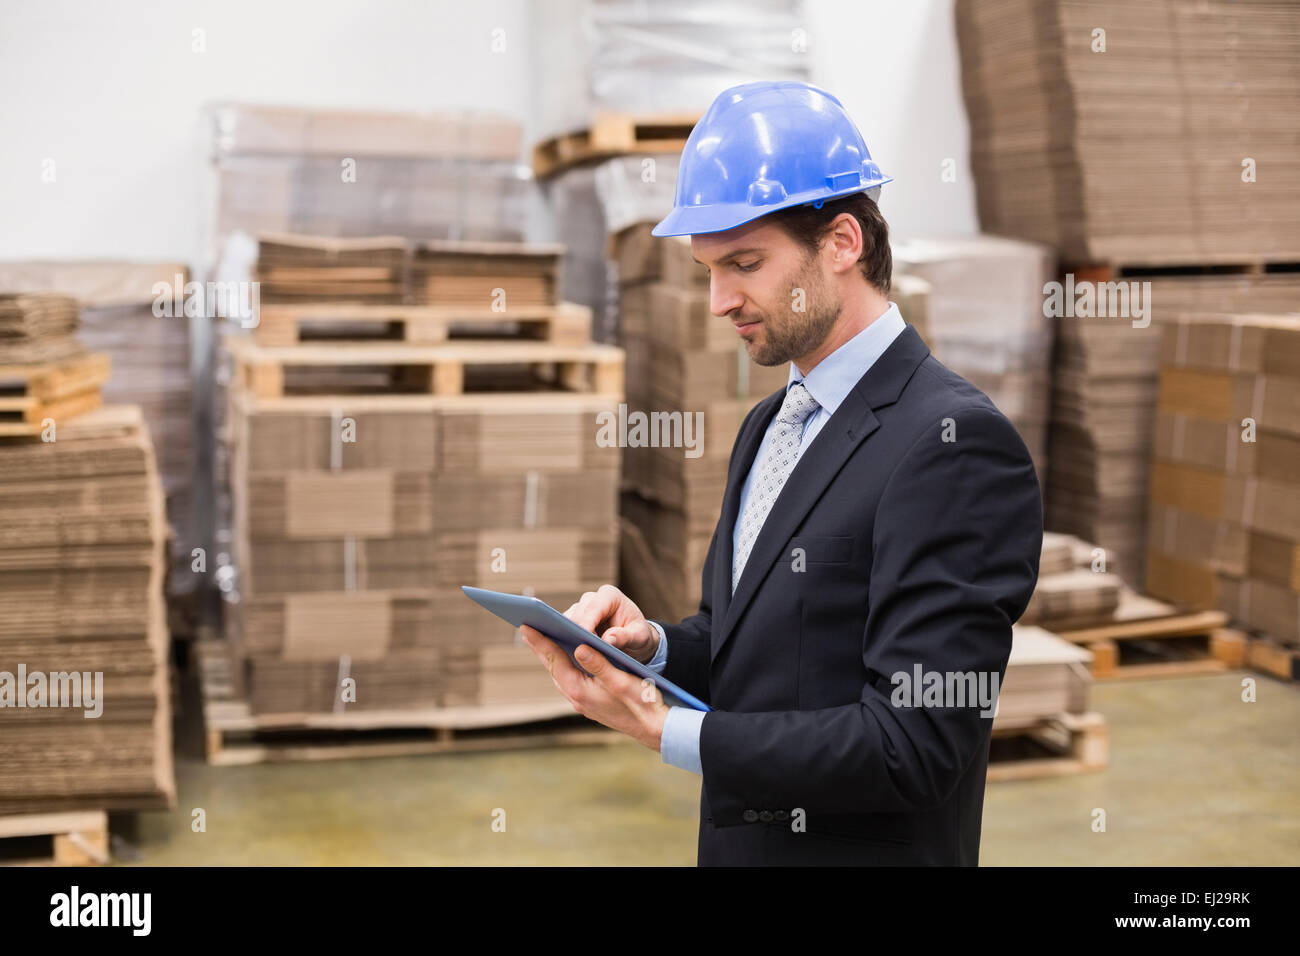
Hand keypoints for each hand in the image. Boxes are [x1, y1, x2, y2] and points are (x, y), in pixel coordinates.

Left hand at [520, 624, 668, 751]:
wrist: (653, 728)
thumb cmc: (641, 703)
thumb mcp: (621, 680)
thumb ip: (599, 664)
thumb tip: (579, 648)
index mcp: (580, 690)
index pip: (555, 660)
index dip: (540, 641)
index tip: (526, 626)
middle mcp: (576, 697)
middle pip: (552, 666)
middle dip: (540, 646)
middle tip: (527, 626)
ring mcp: (582, 700)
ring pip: (559, 672)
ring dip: (550, 654)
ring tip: (541, 636)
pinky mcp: (589, 701)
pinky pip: (569, 678)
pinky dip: (563, 663)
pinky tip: (566, 654)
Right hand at [565, 584, 659, 663]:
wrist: (634, 639)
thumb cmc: (638, 635)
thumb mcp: (640, 637)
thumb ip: (626, 637)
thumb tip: (608, 639)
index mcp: (610, 595)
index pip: (594, 608)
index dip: (587, 623)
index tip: (583, 641)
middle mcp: (592, 599)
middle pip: (577, 614)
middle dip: (577, 634)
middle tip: (580, 655)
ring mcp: (580, 609)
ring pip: (567, 622)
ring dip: (569, 639)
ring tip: (576, 658)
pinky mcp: (573, 621)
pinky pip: (564, 631)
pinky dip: (567, 642)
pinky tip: (572, 657)